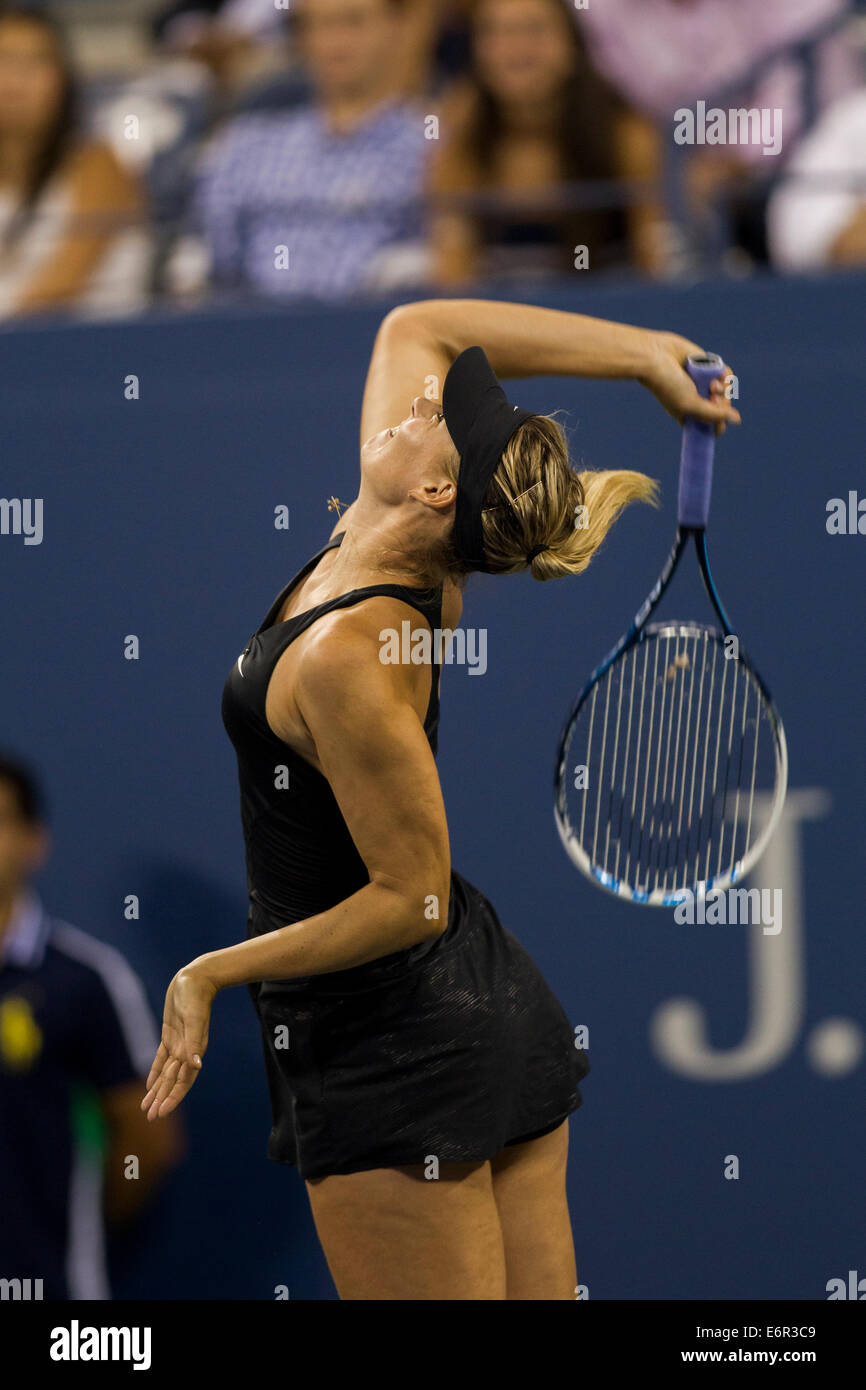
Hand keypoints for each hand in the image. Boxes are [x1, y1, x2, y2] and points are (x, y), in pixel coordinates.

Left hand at [141, 960, 217, 1119]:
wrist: (196, 978)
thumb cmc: (196, 996)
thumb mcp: (194, 1017)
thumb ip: (195, 1041)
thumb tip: (196, 1065)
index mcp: (193, 1050)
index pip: (183, 1081)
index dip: (173, 1097)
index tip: (161, 1113)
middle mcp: (187, 1050)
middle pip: (173, 1081)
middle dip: (162, 1099)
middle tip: (150, 1118)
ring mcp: (178, 1043)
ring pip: (166, 1073)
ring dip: (158, 1090)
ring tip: (147, 1107)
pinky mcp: (171, 1034)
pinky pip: (162, 1059)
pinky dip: (155, 1072)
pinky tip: (149, 1084)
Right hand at [640, 332, 741, 434]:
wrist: (656, 357)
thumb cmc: (669, 385)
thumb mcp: (691, 406)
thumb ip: (714, 414)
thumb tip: (737, 420)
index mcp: (690, 415)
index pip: (712, 427)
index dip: (719, 424)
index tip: (718, 422)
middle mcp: (698, 400)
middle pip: (723, 409)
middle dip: (722, 403)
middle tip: (713, 397)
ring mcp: (703, 384)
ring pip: (726, 391)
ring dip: (724, 388)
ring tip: (712, 384)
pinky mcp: (707, 367)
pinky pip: (726, 374)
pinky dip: (725, 375)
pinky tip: (718, 375)